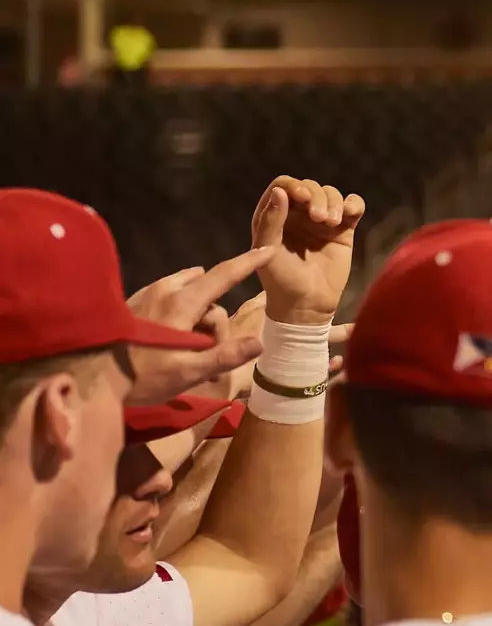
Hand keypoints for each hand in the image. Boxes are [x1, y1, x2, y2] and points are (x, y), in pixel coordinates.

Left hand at [124, 249, 277, 405]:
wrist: (87, 374)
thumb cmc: (141, 375)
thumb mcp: (188, 372)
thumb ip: (225, 356)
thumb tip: (258, 342)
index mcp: (182, 302)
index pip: (224, 275)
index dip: (249, 263)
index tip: (269, 250)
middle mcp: (166, 290)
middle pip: (210, 293)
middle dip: (217, 321)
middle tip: (208, 357)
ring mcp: (148, 293)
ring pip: (190, 293)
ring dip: (199, 316)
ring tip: (190, 351)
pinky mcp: (135, 301)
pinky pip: (171, 297)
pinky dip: (182, 313)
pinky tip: (171, 340)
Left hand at [252, 177, 363, 324]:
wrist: (308, 305)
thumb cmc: (281, 281)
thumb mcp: (268, 251)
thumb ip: (270, 221)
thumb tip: (280, 192)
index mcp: (275, 215)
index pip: (284, 185)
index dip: (294, 185)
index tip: (302, 198)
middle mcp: (298, 214)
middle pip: (310, 187)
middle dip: (317, 197)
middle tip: (320, 219)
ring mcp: (322, 221)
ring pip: (331, 193)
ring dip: (335, 202)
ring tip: (332, 223)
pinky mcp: (344, 230)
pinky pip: (353, 206)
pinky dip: (354, 203)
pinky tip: (351, 214)